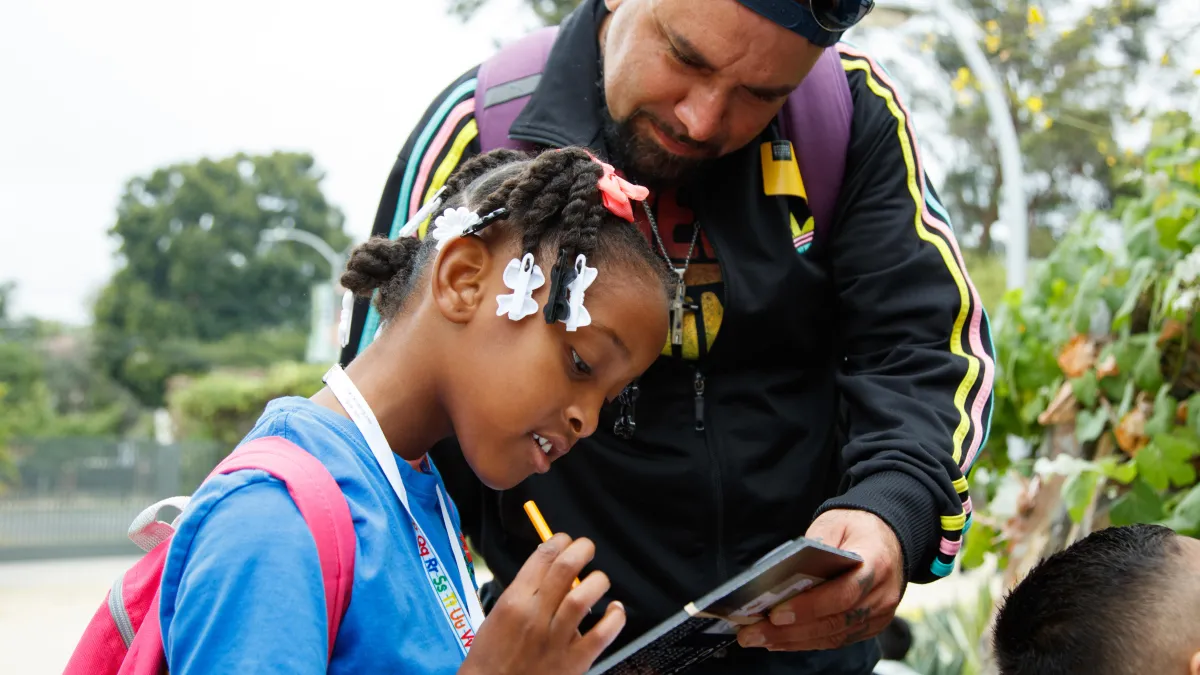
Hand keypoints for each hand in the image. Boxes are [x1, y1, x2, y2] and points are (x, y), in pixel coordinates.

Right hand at [459, 533, 625, 674]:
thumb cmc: (491, 658)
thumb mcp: (497, 617)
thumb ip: (522, 594)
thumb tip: (549, 570)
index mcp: (513, 602)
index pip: (542, 558)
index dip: (559, 542)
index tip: (565, 540)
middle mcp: (535, 616)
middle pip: (565, 569)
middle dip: (581, 550)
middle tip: (587, 548)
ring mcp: (556, 639)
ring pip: (583, 597)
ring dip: (597, 581)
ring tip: (599, 580)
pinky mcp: (574, 661)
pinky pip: (602, 634)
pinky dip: (614, 618)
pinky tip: (615, 610)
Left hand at [736, 509, 904, 651]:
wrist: (890, 536)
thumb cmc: (859, 527)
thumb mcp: (836, 522)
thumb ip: (813, 544)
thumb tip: (782, 573)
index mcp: (877, 563)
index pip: (843, 593)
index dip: (809, 607)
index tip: (775, 613)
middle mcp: (882, 595)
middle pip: (833, 621)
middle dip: (789, 631)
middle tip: (752, 633)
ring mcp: (879, 615)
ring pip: (832, 636)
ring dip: (792, 641)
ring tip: (758, 638)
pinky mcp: (870, 626)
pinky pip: (836, 639)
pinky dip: (806, 642)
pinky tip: (779, 640)